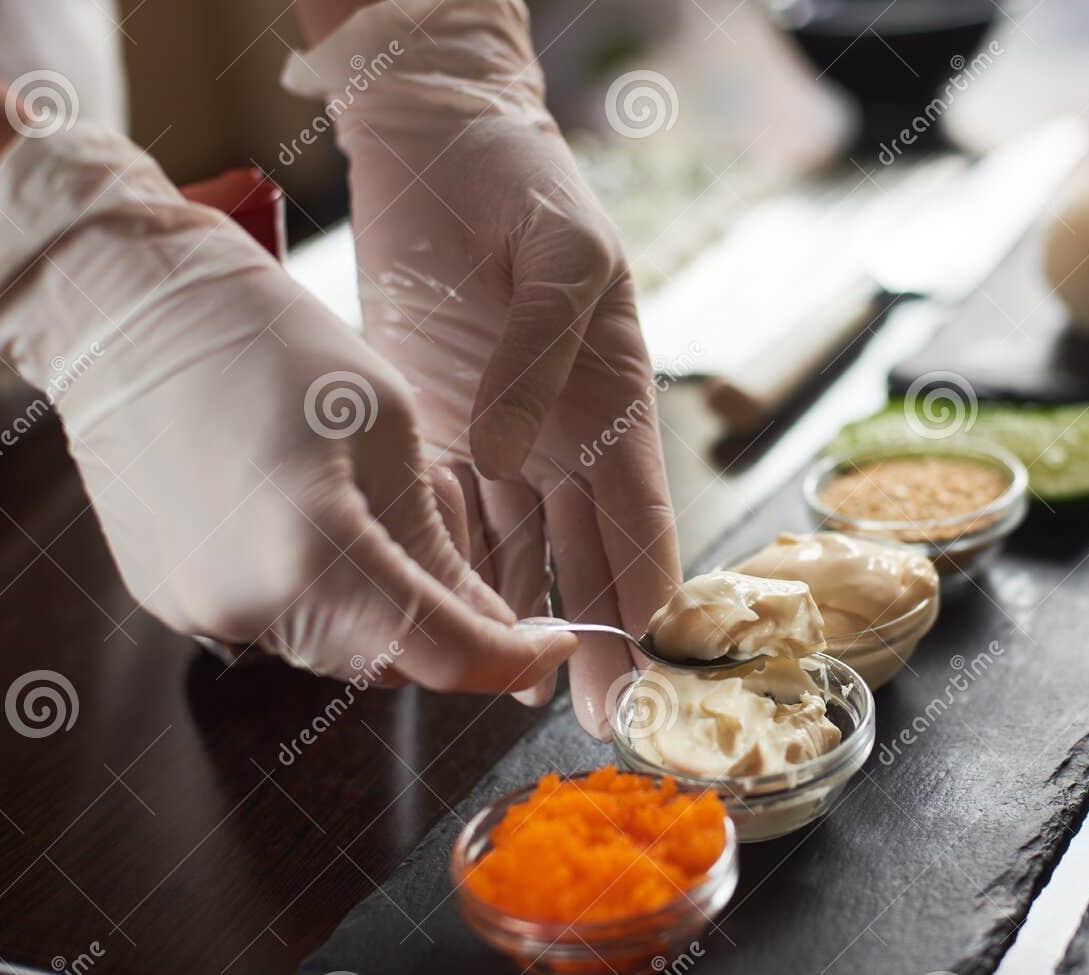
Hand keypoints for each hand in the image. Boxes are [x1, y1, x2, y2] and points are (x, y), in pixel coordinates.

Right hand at [0, 121, 576, 690]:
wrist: (125, 308)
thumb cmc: (269, 341)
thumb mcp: (388, 430)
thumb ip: (439, 544)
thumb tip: (491, 624)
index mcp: (316, 556)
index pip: (444, 655)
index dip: (513, 658)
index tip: (554, 643)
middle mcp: (251, 606)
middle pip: (391, 662)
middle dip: (453, 633)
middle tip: (491, 583)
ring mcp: (202, 610)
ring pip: (338, 649)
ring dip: (389, 615)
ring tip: (400, 530)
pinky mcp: (173, 598)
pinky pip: (281, 622)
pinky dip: (326, 596)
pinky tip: (329, 527)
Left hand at [285, 0, 680, 735]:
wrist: (434, 142)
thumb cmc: (523, 181)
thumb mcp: (565, 251)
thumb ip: (546, 350)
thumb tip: (514, 449)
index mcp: (616, 405)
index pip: (643, 521)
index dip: (654, 598)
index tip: (659, 667)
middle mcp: (561, 440)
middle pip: (584, 559)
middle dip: (595, 642)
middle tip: (606, 718)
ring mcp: (496, 441)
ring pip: (517, 554)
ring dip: (524, 626)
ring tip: (528, 696)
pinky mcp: (430, 428)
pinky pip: (446, 514)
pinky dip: (454, 569)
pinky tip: (456, 623)